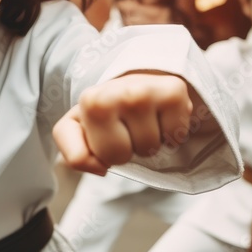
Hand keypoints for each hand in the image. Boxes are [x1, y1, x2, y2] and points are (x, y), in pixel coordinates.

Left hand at [53, 72, 193, 174]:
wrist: (134, 82)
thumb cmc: (104, 112)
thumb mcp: (76, 130)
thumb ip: (75, 155)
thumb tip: (101, 168)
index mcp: (91, 102)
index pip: (105, 157)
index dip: (107, 153)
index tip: (107, 133)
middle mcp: (119, 92)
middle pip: (126, 155)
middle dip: (127, 150)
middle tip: (126, 129)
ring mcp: (148, 91)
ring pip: (151, 148)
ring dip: (148, 142)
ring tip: (143, 121)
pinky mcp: (174, 92)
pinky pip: (176, 138)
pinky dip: (170, 134)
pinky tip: (160, 117)